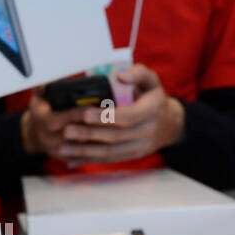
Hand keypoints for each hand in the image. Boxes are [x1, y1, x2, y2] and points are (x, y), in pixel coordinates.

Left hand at [22, 66, 183, 164]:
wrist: (170, 124)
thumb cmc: (154, 98)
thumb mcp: (152, 81)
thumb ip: (138, 73)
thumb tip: (120, 76)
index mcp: (152, 110)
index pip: (127, 116)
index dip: (105, 116)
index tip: (85, 113)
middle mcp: (148, 132)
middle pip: (115, 137)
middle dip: (89, 134)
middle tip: (67, 130)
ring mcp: (140, 147)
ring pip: (110, 153)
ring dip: (85, 152)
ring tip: (64, 148)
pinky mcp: (132, 156)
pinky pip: (109, 160)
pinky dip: (90, 160)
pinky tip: (72, 160)